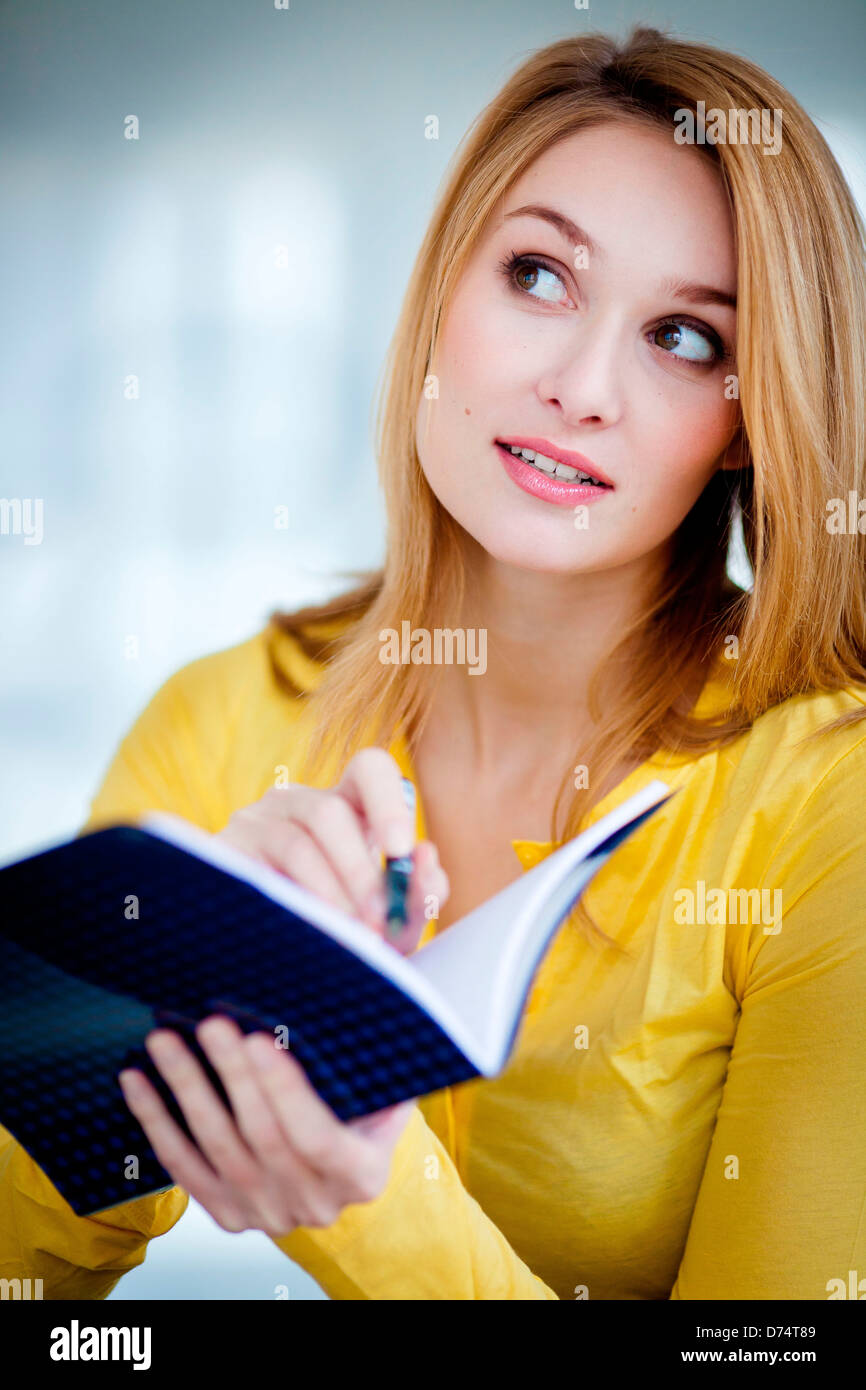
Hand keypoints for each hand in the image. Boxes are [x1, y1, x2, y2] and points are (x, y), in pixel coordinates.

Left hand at [118, 1014, 414, 1238]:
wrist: (340, 1166)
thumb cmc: (362, 1108)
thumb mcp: (383, 1082)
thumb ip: (369, 1043)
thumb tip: (361, 946)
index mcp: (361, 1173)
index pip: (318, 1137)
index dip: (285, 1091)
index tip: (258, 1041)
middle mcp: (316, 1204)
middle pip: (263, 1137)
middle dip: (232, 1076)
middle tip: (210, 1025)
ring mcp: (268, 1214)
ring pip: (218, 1148)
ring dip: (187, 1089)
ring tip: (166, 1041)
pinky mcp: (229, 1214)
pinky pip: (184, 1167)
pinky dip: (157, 1121)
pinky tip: (137, 1081)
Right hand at [216, 746, 448, 953]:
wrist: (271, 956)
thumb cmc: (346, 926)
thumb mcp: (390, 914)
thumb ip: (419, 890)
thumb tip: (425, 858)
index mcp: (345, 802)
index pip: (370, 769)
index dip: (388, 802)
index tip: (402, 850)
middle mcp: (296, 801)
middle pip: (329, 811)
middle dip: (359, 870)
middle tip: (379, 919)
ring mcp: (254, 821)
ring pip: (295, 842)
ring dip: (329, 892)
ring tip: (349, 934)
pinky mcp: (223, 850)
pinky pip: (256, 870)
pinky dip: (289, 901)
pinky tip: (305, 930)